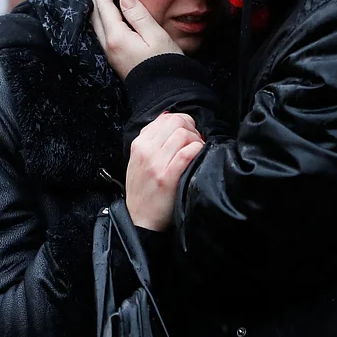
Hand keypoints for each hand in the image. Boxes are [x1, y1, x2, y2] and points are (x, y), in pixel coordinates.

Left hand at [88, 0, 181, 78]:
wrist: (165, 93)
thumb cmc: (165, 63)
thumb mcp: (156, 35)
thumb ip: (139, 15)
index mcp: (117, 37)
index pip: (105, 7)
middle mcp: (109, 46)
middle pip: (96, 17)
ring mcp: (111, 55)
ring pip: (97, 27)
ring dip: (96, 11)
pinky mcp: (117, 61)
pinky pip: (103, 36)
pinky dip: (101, 22)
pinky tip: (105, 20)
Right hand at [126, 113, 204, 230]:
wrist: (139, 219)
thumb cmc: (143, 190)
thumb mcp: (138, 160)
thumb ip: (152, 140)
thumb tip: (169, 119)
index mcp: (139, 144)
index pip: (166, 118)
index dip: (183, 122)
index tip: (189, 132)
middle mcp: (146, 151)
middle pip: (177, 122)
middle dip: (191, 129)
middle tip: (195, 141)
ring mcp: (156, 164)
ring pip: (183, 135)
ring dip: (196, 140)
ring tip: (196, 151)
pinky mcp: (168, 177)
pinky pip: (187, 152)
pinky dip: (197, 150)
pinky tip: (197, 157)